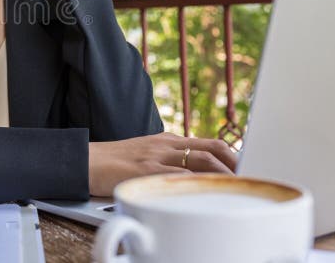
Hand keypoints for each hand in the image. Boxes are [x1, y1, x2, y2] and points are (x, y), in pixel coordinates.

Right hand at [87, 132, 237, 196]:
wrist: (83, 159)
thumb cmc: (110, 163)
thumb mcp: (143, 155)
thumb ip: (165, 161)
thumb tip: (187, 178)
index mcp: (167, 141)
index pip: (209, 143)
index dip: (234, 155)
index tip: (248, 170)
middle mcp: (166, 145)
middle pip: (213, 148)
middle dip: (237, 164)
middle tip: (251, 180)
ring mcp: (157, 155)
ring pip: (202, 160)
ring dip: (225, 175)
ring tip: (239, 189)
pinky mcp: (146, 169)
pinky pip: (180, 175)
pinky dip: (200, 184)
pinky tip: (210, 193)